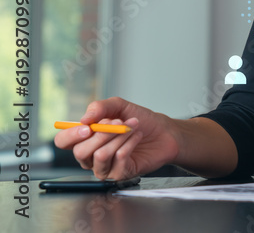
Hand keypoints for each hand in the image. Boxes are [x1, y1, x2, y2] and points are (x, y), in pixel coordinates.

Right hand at [54, 97, 179, 180]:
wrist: (163, 132)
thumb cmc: (140, 120)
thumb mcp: (120, 107)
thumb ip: (100, 107)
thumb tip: (83, 119)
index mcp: (85, 139)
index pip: (63, 141)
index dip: (71, 135)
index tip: (87, 127)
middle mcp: (90, 156)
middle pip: (80, 151)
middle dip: (102, 134)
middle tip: (120, 122)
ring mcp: (104, 167)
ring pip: (100, 156)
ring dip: (119, 137)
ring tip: (132, 127)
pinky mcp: (119, 174)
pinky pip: (118, 160)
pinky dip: (129, 144)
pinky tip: (137, 137)